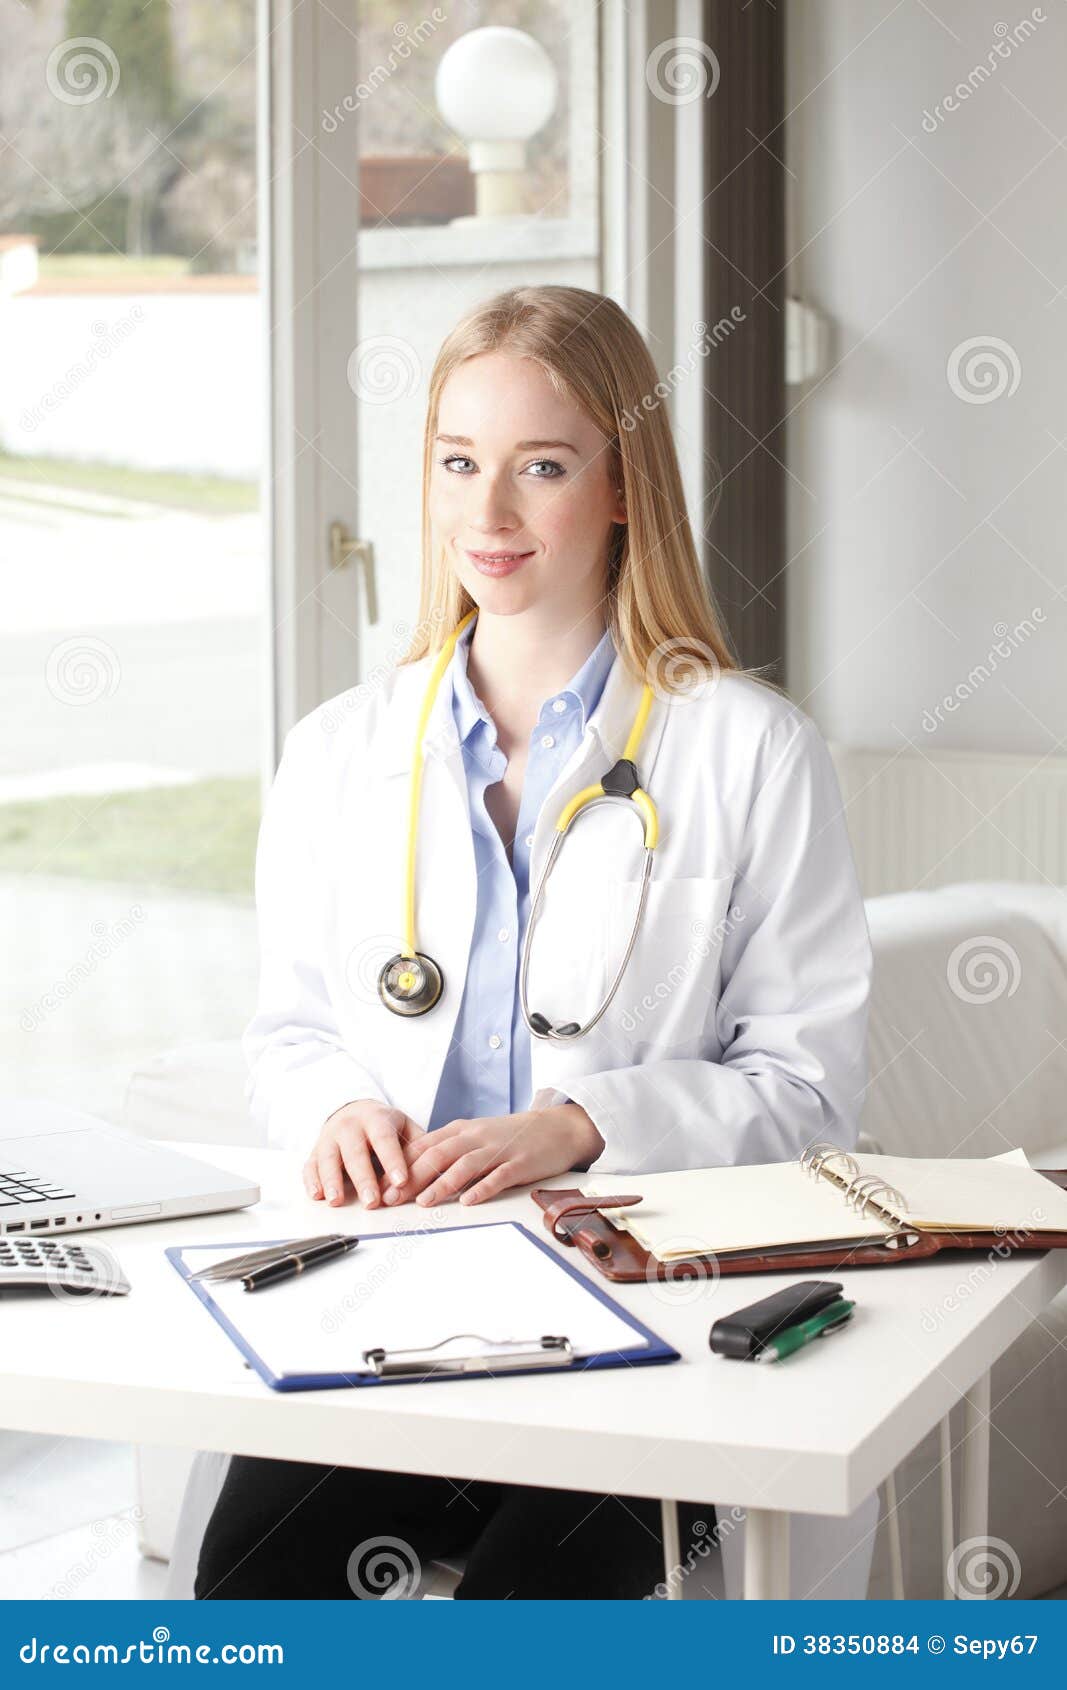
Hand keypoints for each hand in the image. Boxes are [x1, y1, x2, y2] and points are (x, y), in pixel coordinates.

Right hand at [303, 1099, 424, 1208]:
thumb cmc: (383, 1125)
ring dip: (331, 1180)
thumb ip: (418, 1145)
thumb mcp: (404, 1126)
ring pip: (328, 1159)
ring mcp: (329, 1138)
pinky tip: (317, 1195)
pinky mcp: (315, 1150)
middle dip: (363, 1179)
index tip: (401, 1181)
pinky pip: (310, 1165)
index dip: (392, 1160)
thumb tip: (437, 1168)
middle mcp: (349, 1126)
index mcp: (376, 1119)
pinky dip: (311, 1181)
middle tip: (372, 1202)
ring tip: (337, 1201)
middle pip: (355, 1153)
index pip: (384, 1139)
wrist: (353, 1109)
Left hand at [380, 1103, 603, 1208]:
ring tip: (423, 1202)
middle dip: (411, 1178)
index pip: (422, 1147)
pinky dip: (482, 1188)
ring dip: (441, 1184)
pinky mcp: (519, 1163)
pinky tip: (468, 1201)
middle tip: (391, 1198)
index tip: (378, 1185)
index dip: (398, 1166)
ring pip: (463, 1164)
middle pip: (437, 1155)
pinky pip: (498, 1176)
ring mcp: (497, 1149)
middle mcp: (475, 1137)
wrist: (554, 1128)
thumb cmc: (509, 1137)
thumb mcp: (474, 1137)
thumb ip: (447, 1152)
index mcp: (460, 1131)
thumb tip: (412, 1173)